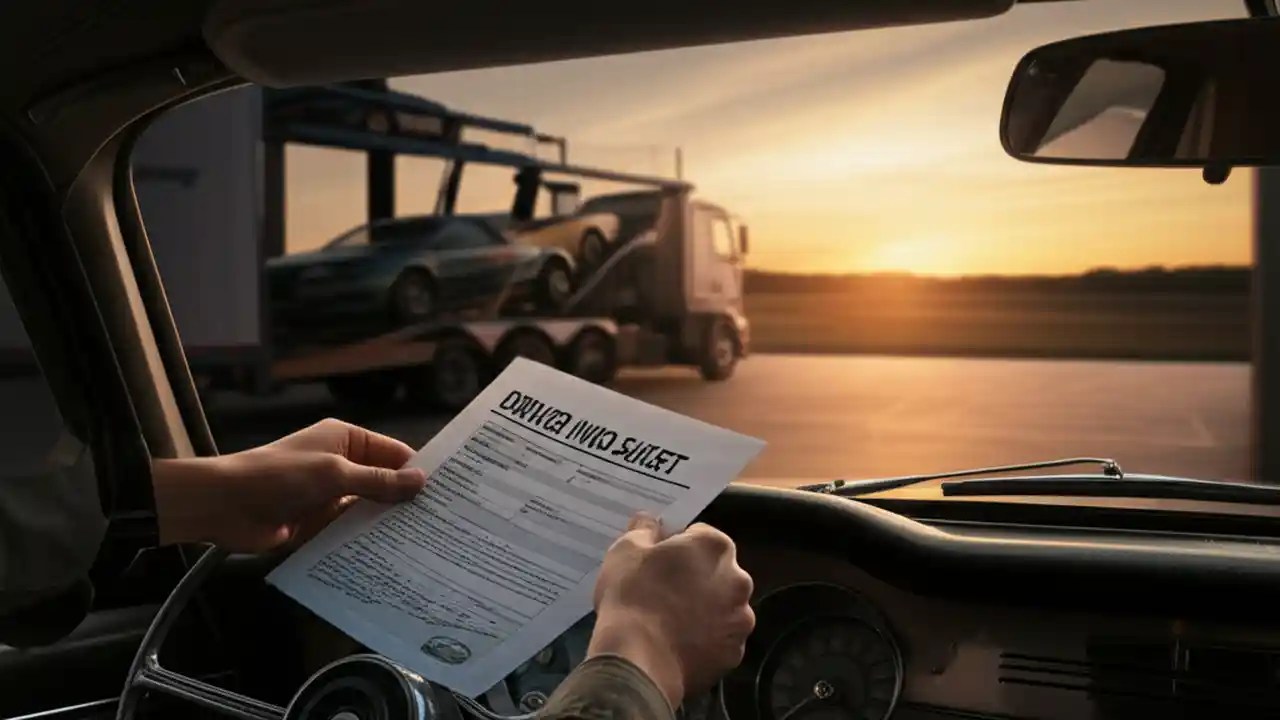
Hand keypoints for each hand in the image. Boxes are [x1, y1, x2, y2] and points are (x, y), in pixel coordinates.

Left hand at [153, 418, 425, 551]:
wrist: (225, 505)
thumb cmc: (280, 477)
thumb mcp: (334, 475)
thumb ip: (378, 482)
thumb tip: (421, 482)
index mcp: (346, 440)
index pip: (394, 454)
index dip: (419, 471)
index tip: (451, 492)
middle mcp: (342, 465)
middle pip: (385, 483)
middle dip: (408, 501)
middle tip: (446, 523)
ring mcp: (331, 495)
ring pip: (370, 509)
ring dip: (390, 524)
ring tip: (428, 544)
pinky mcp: (320, 523)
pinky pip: (351, 530)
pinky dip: (368, 540)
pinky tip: (394, 556)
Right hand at [588, 513, 754, 707]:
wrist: (638, 659)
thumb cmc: (632, 595)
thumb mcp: (626, 550)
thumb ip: (643, 530)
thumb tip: (649, 521)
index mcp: (715, 547)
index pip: (699, 536)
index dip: (676, 547)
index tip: (658, 562)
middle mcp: (738, 579)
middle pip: (716, 572)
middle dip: (696, 578)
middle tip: (663, 593)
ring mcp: (740, 620)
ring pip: (722, 608)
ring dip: (704, 610)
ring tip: (670, 623)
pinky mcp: (734, 653)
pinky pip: (719, 640)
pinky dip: (705, 641)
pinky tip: (679, 645)